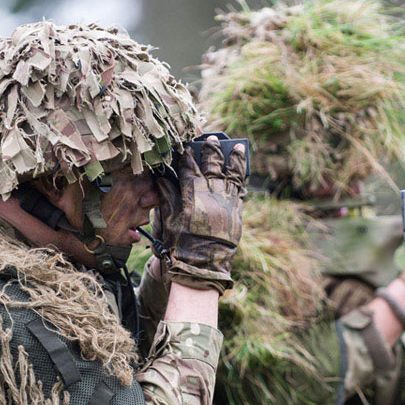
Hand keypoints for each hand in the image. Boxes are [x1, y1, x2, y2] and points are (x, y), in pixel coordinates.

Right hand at [152, 136, 246, 292]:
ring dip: (235, 159)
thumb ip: (167, 195)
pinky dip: (241, 180)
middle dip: (211, 150)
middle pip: (212, 165)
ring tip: (238, 147)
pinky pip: (240, 190)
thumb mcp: (168, 219)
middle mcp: (211, 193)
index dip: (187, 155)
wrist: (200, 267)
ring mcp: (226, 201)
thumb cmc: (179, 244)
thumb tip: (162, 177)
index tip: (187, 145)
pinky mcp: (236, 212)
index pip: (188, 167)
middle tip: (211, 138)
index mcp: (191, 193)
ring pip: (233, 174)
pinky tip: (241, 173)